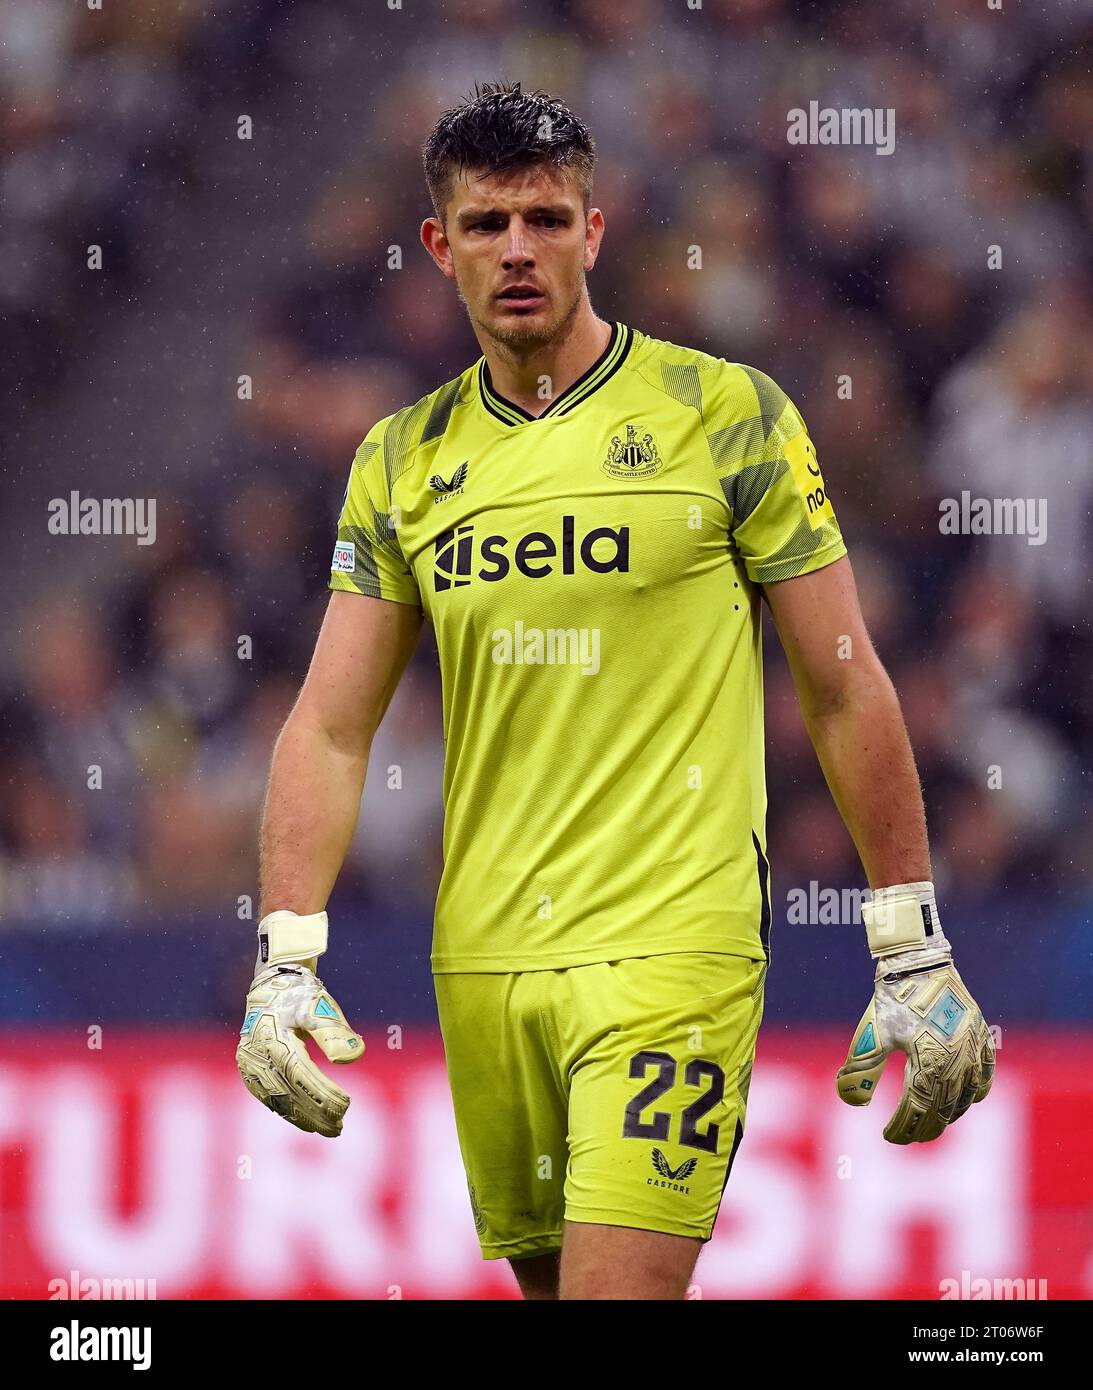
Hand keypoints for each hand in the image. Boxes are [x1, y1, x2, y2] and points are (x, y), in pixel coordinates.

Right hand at [236, 959, 364, 1137]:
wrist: (270, 987)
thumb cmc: (299, 996)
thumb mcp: (318, 1006)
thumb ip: (334, 1031)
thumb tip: (353, 1056)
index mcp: (274, 1038)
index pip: (301, 1074)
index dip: (322, 1094)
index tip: (345, 1107)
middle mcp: (257, 1055)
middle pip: (289, 1092)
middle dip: (316, 1113)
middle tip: (340, 1128)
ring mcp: (249, 1065)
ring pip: (277, 1100)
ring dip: (303, 1117)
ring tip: (330, 1130)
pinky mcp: (248, 1071)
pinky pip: (268, 1097)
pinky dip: (288, 1112)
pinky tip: (307, 1121)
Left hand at [836, 944, 995, 1143]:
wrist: (919, 962)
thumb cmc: (893, 998)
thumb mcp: (873, 1034)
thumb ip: (861, 1070)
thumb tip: (850, 1100)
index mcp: (930, 1066)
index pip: (917, 1113)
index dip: (902, 1129)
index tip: (888, 1137)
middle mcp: (958, 1064)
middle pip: (943, 1113)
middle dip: (924, 1129)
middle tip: (907, 1136)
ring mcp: (974, 1053)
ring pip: (966, 1100)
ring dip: (948, 1116)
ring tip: (929, 1121)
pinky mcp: (982, 1039)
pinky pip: (985, 1077)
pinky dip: (975, 1094)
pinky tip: (965, 1100)